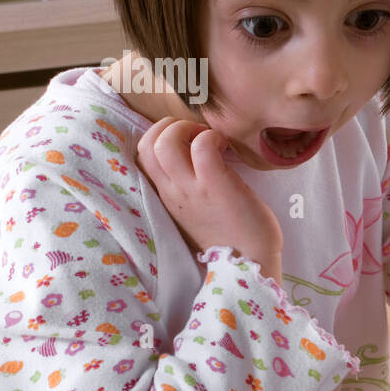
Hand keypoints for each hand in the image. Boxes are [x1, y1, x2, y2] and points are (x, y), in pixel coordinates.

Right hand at [135, 118, 283, 281]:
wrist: (250, 264)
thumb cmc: (230, 237)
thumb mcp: (194, 213)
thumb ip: (185, 191)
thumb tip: (191, 162)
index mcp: (165, 197)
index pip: (139, 158)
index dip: (157, 138)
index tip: (185, 142)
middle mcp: (171, 192)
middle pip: (146, 144)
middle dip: (168, 126)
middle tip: (196, 134)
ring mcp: (190, 189)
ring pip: (164, 141)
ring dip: (186, 128)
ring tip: (209, 137)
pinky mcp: (214, 185)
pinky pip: (202, 146)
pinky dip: (212, 136)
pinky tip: (225, 146)